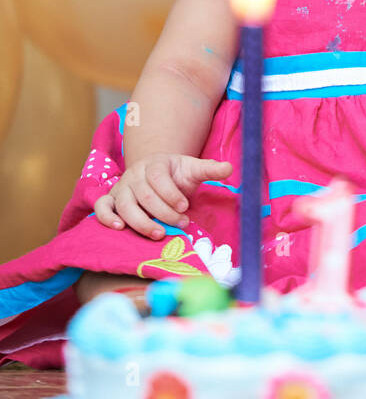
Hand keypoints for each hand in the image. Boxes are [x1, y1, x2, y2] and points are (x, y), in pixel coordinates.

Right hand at [93, 154, 232, 239]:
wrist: (156, 175)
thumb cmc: (176, 176)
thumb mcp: (193, 170)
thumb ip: (209, 169)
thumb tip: (230, 168)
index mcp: (155, 164)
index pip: (160, 178)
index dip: (172, 194)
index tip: (186, 207)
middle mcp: (135, 175)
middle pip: (145, 195)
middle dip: (164, 212)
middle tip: (182, 223)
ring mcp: (121, 188)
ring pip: (125, 205)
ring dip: (141, 222)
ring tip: (160, 234)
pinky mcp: (111, 200)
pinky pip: (102, 207)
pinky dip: (106, 217)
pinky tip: (119, 228)